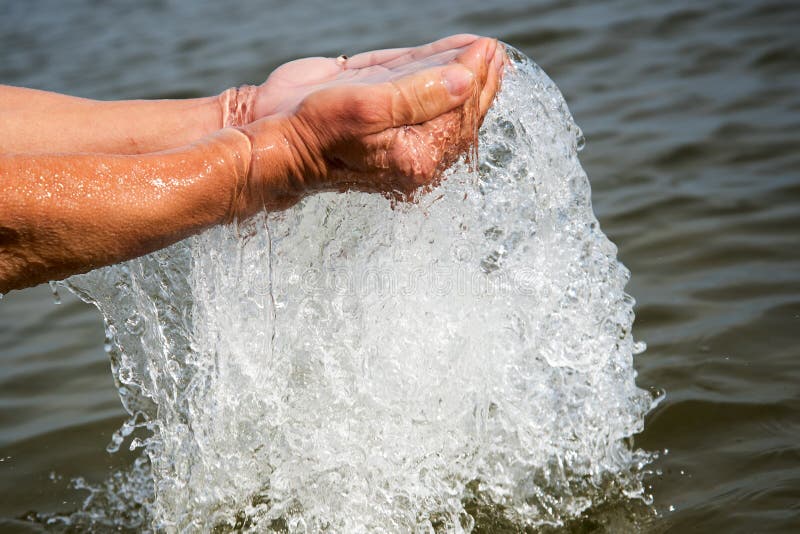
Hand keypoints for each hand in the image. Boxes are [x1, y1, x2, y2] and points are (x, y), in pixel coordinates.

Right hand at [235, 36, 504, 214]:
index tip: (489, 48)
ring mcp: (396, 135)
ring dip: (461, 73)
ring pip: (439, 100)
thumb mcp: (369, 109)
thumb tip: (468, 79)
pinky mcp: (378, 115)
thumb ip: (422, 94)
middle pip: (457, 113)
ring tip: (484, 51)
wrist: (270, 137)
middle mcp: (412, 153)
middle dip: (478, 78)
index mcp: (416, 160)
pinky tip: (449, 55)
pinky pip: (414, 92)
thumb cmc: (313, 130)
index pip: (460, 116)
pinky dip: (432, 71)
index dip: (477, 79)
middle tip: (496, 50)